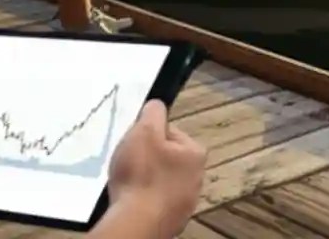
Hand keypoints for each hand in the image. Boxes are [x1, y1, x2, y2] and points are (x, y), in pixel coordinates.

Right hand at [103, 99, 206, 235]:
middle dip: (148, 159)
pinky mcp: (174, 220)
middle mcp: (198, 177)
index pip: (170, 133)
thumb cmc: (142, 174)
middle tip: (131, 165)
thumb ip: (153, 112)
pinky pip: (156, 202)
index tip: (136, 145)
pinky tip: (133, 201)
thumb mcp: (144, 131)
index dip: (149, 135)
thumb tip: (157, 105)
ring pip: (161, 181)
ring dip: (146, 181)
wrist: (137, 222)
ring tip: (130, 184)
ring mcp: (187, 201)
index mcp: (196, 154)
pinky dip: (145, 200)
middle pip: (166, 158)